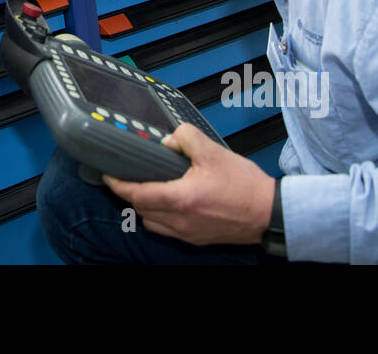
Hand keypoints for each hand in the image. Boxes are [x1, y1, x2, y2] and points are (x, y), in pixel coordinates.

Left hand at [103, 123, 275, 245]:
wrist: (269, 212)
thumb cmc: (246, 187)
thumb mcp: (213, 153)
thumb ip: (185, 139)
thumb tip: (168, 140)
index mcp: (180, 199)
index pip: (136, 194)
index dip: (117, 184)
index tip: (108, 175)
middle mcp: (180, 221)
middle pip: (140, 209)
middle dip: (129, 193)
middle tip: (127, 177)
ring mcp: (188, 233)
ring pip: (152, 222)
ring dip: (144, 206)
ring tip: (148, 188)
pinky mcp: (197, 239)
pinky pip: (167, 230)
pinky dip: (160, 217)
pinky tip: (169, 202)